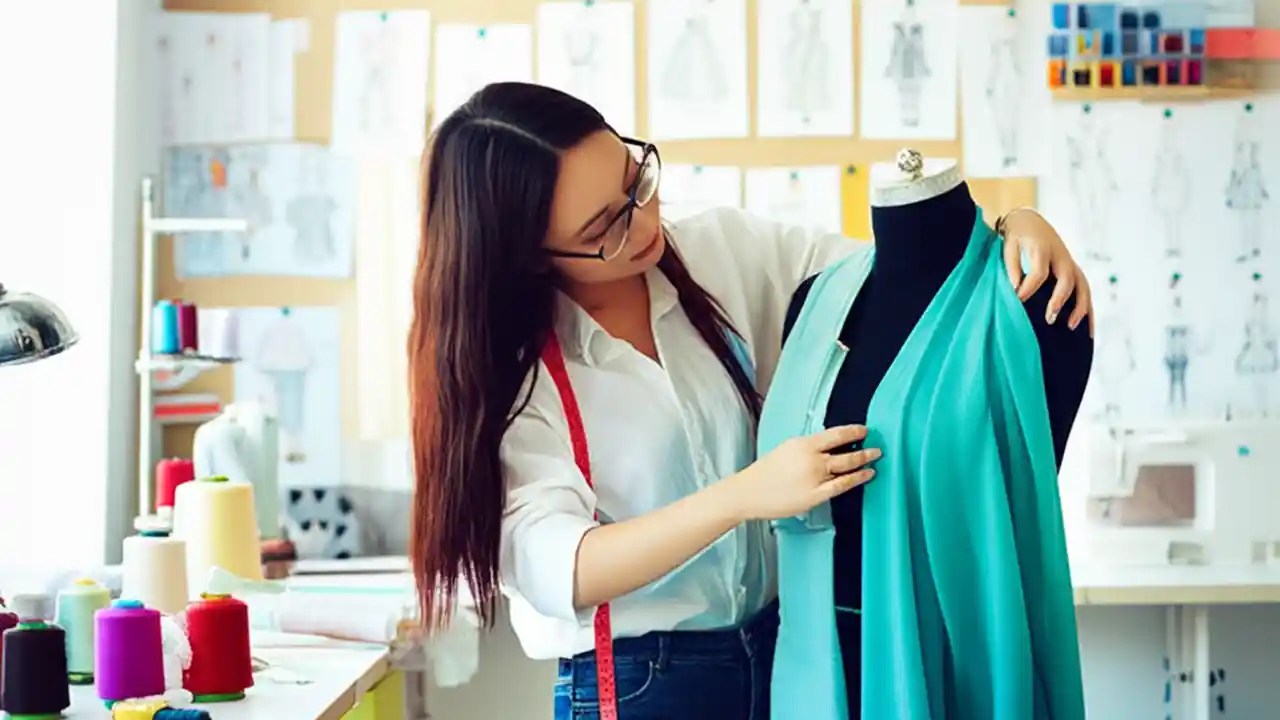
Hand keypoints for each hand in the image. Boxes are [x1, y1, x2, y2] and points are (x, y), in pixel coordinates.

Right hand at [728, 425, 879, 520]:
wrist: (748, 492)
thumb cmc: (765, 471)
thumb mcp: (786, 449)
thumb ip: (808, 448)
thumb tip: (830, 446)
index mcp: (803, 444)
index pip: (835, 434)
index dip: (853, 432)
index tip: (864, 430)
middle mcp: (811, 460)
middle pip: (845, 453)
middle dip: (864, 449)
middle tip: (877, 448)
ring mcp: (815, 479)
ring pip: (847, 468)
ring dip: (864, 462)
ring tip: (875, 459)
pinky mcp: (815, 496)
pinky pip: (842, 486)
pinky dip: (857, 479)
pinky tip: (866, 475)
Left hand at [1000, 208, 1094, 335]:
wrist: (1030, 222)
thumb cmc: (1017, 237)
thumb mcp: (1009, 246)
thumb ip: (1011, 267)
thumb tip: (1015, 289)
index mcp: (1043, 248)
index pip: (1039, 271)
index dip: (1029, 287)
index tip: (1018, 301)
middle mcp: (1061, 256)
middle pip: (1067, 279)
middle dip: (1060, 300)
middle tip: (1050, 318)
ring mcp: (1071, 264)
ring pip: (1083, 286)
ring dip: (1080, 307)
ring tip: (1071, 327)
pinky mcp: (1075, 271)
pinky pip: (1086, 291)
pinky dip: (1088, 310)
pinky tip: (1088, 329)